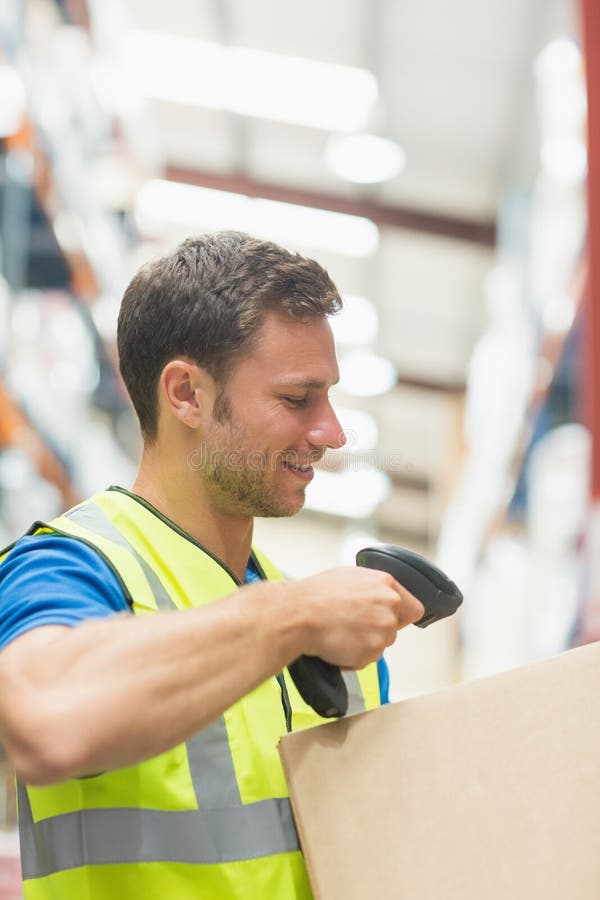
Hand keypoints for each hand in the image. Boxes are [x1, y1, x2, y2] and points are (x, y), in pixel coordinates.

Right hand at [287, 566, 424, 669]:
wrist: (299, 614)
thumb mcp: (348, 577)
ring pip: (381, 644)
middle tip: (351, 626)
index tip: (389, 620)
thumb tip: (377, 595)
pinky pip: (368, 659)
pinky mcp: (374, 650)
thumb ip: (372, 587)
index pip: (413, 607)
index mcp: (385, 583)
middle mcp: (390, 604)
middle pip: (394, 628)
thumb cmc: (316, 594)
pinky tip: (338, 644)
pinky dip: (354, 657)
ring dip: (365, 644)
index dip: (400, 615)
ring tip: (341, 633)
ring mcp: (384, 628)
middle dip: (376, 630)